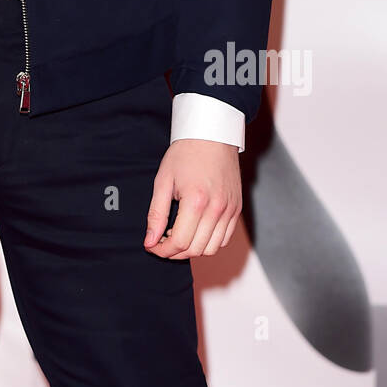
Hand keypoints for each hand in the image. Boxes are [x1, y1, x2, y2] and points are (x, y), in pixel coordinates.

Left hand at [143, 140, 240, 258]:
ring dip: (192, 249)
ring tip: (178, 234)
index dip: (162, 250)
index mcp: (196, 201)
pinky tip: (195, 230)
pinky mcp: (236, 208)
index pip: (179, 242)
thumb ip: (156, 214)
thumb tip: (150, 241)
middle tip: (161, 241)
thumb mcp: (163, 180)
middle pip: (195, 250)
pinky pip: (224, 239)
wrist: (212, 134)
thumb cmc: (186, 153)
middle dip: (174, 252)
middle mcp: (217, 209)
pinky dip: (208, 242)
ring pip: (211, 248)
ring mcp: (229, 210)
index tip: (152, 245)